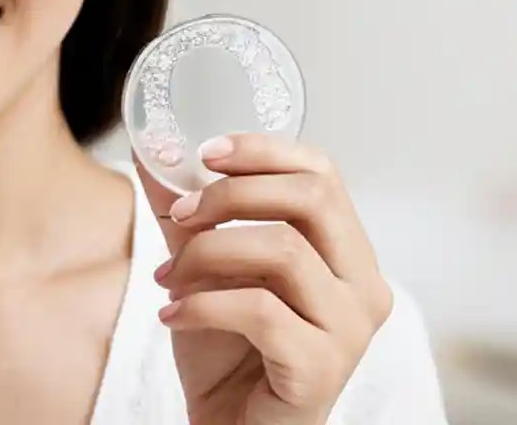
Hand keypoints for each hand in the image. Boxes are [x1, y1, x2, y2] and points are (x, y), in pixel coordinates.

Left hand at [137, 133, 392, 424]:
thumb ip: (186, 213)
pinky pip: (260, 311)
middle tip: (181, 216)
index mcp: (346, 253)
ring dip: (209, 253)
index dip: (264, 151)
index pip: (322, 173)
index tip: (206, 152)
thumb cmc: (228, 350)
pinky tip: (173, 315)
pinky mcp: (322, 368)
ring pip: (284, 251)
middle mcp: (364, 285)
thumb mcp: (203, 268)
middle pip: (311, 198)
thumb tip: (152, 148)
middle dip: (232, 194)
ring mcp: (350, 329)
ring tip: (169, 277)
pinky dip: (203, 304)